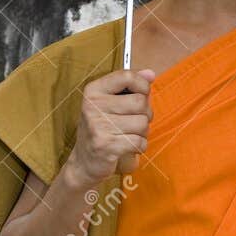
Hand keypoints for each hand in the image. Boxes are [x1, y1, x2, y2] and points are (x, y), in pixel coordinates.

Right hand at [69, 67, 155, 184]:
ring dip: (143, 132)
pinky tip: (129, 146)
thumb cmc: (102, 129)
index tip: (142, 94)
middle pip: (140, 102)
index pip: (127, 76)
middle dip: (146, 114)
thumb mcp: (110, 103)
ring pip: (142, 123)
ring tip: (130, 134)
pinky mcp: (106, 146)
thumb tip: (151, 74)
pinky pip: (140, 142)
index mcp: (94, 91)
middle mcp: (93, 106)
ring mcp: (98, 126)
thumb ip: (130, 86)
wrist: (84, 162)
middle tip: (136, 121)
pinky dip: (140, 146)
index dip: (142, 85)